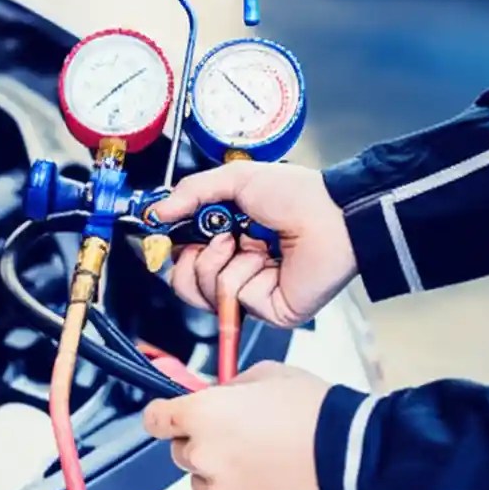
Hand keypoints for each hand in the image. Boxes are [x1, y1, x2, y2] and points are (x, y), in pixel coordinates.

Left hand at [142, 361, 330, 489]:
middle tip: (237, 434)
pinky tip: (260, 480)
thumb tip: (219, 396)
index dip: (164, 415)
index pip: (156, 418)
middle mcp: (204, 454)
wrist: (349, 454)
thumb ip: (231, 387)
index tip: (171, 416)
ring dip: (217, 472)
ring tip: (255, 459)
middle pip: (180, 451)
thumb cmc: (314, 411)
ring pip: (200, 482)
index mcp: (203, 413)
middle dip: (201, 442)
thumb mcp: (267, 375)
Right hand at [150, 161, 355, 327]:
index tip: (160, 232)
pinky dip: (242, 273)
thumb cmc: (296, 194)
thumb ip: (191, 192)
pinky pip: (230, 297)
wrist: (332, 215)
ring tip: (244, 243)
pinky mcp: (265, 310)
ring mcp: (250, 291)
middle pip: (184, 281)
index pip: (184, 253)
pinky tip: (265, 260)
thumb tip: (156, 211)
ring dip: (217, 262)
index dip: (170, 246)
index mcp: (230, 235)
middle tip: (215, 236)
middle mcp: (237, 265)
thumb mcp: (236, 180)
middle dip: (190, 259)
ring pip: (201, 291)